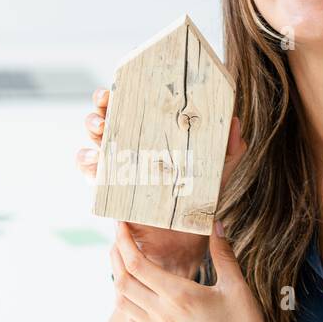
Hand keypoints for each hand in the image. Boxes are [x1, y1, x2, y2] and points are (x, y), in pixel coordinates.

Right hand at [76, 87, 247, 274]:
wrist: (181, 236)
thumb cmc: (197, 198)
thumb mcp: (217, 171)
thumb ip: (229, 149)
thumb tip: (235, 122)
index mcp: (152, 133)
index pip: (134, 104)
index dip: (123, 92)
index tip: (120, 85)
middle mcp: (129, 142)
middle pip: (107, 114)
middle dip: (100, 105)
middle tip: (106, 104)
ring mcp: (114, 162)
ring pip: (93, 136)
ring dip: (91, 127)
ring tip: (102, 130)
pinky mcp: (105, 184)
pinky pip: (87, 168)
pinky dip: (86, 161)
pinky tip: (96, 161)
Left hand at [109, 218, 272, 321]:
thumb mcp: (236, 285)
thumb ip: (222, 252)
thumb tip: (215, 222)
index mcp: (179, 295)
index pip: (137, 264)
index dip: (124, 242)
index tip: (121, 225)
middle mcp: (163, 314)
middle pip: (122, 281)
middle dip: (115, 255)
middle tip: (119, 239)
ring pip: (122, 303)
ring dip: (117, 280)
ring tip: (123, 262)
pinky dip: (127, 305)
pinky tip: (136, 294)